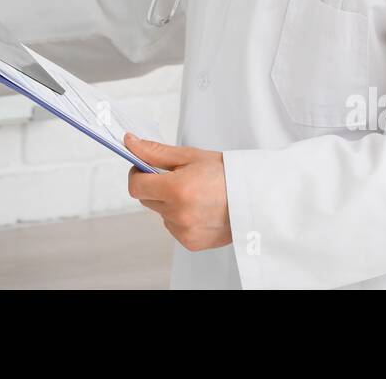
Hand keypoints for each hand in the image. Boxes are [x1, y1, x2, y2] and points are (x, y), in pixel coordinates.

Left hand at [124, 134, 231, 251]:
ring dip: (169, 203)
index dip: (137, 174)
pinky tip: (199, 209)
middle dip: (155, 187)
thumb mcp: (190, 156)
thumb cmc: (226, 174)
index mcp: (177, 189)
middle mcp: (179, 214)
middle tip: (177, 178)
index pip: (136, 186)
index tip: (144, 168)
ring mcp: (184, 231)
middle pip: (147, 200)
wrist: (255, 198)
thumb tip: (130, 143)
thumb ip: (156, 152)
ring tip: (195, 194)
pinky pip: (173, 227)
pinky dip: (180, 218)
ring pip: (161, 213)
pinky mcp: (191, 243)